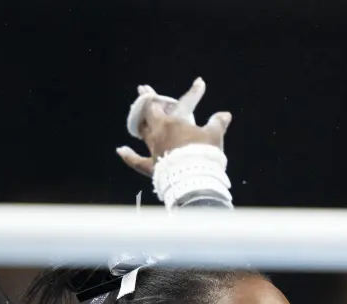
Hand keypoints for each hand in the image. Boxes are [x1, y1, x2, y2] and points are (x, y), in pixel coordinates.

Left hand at [117, 78, 231, 176]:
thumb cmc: (204, 153)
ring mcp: (153, 149)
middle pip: (150, 112)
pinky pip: (136, 160)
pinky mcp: (150, 166)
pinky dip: (128, 156)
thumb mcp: (214, 135)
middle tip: (144, 88)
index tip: (199, 82)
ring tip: (136, 115)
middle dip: (148, 99)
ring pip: (142, 131)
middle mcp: (159, 133)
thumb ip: (217, 123)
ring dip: (139, 122)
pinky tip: (120, 150)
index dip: (194, 92)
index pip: (184, 102)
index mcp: (174, 122)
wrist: (194, 177)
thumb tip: (225, 115)